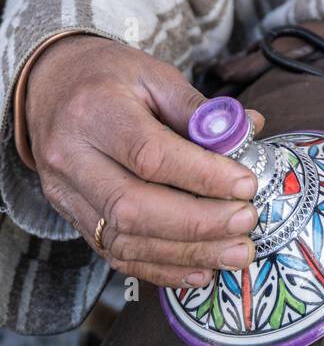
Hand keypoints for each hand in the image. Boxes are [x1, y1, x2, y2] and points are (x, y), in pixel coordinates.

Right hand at [26, 35, 265, 287]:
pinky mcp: (71, 218)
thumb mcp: (154, 75)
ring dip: (187, 253)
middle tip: (247, 222)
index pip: (150, 155)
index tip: (246, 184)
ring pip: (123, 240)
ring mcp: (66, 194)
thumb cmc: (108, 77)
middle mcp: (72, 158)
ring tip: (236, 253)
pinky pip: (115, 255)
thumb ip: (199, 109)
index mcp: (95, 112)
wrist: (49, 87)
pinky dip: (161, 269)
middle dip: (198, 223)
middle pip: (133, 206)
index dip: (202, 175)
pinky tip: (200, 270)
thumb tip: (251, 129)